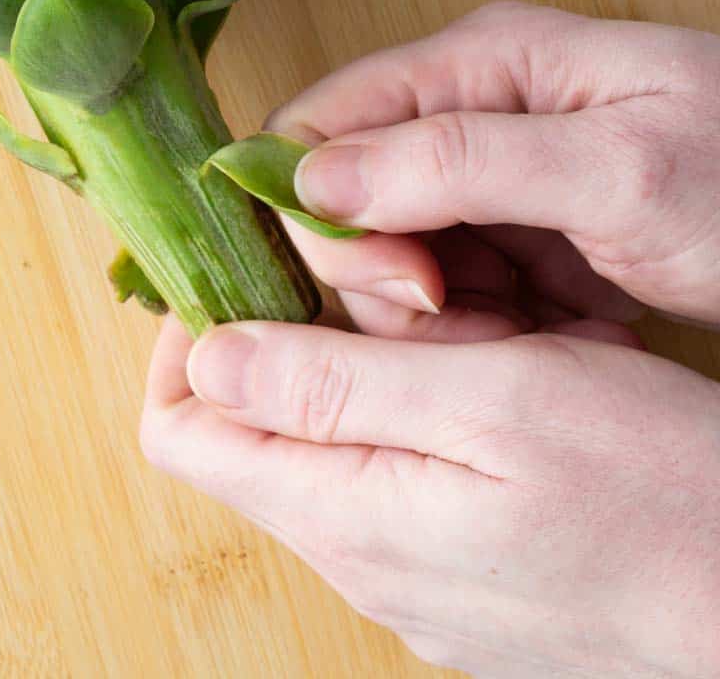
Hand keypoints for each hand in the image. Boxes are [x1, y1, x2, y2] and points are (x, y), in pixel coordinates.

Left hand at [142, 316, 719, 677]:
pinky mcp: (462, 574)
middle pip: (256, 427)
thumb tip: (209, 355)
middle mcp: (362, 562)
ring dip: (370, 361)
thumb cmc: (656, 493)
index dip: (190, 331)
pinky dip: (424, 404)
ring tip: (464, 317)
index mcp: (346, 515)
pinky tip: (500, 370)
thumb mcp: (497, 402)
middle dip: (299, 328)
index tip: (243, 260)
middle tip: (389, 272)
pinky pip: (399, 473)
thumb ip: (337, 386)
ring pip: (333, 440)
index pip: (182, 427)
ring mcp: (412, 578)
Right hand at [264, 3, 719, 338]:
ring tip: (540, 338)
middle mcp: (473, 111)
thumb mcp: (614, 170)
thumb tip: (312, 176)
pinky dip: (499, 332)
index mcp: (478, 61)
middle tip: (477, 320)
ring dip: (451, 318)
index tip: (399, 285)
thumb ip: (459, 163)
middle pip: (351, 201)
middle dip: (395, 280)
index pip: (323, 122)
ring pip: (401, 259)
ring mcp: (501, 176)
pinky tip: (570, 339)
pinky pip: (464, 292)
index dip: (321, 209)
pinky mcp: (531, 235)